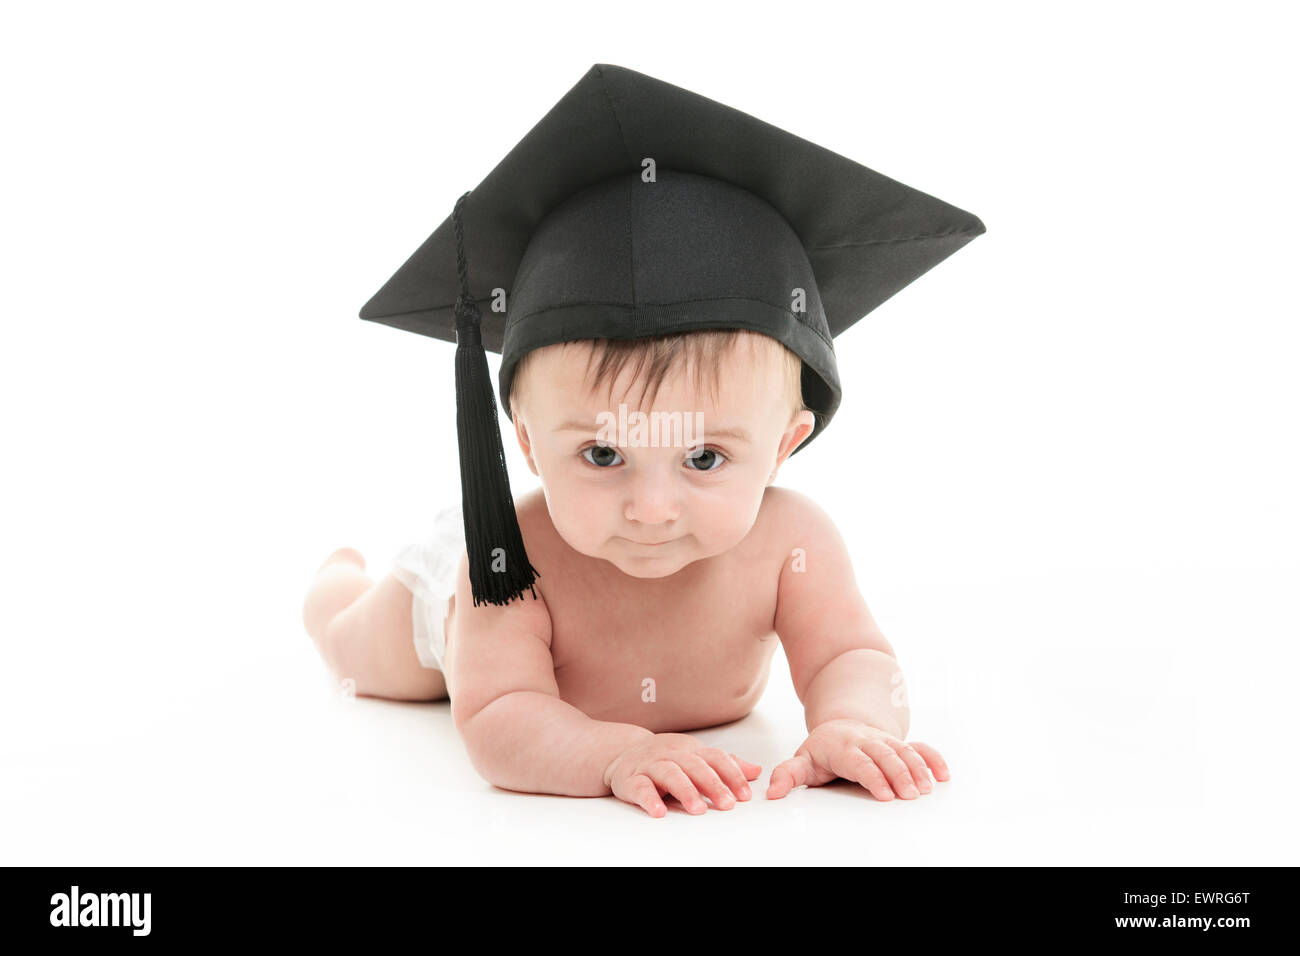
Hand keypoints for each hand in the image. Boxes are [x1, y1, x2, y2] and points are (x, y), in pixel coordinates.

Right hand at [603, 733, 762, 817]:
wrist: (623, 753)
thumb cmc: (666, 758)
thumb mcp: (696, 758)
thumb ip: (725, 765)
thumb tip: (756, 771)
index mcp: (691, 750)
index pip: (715, 759)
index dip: (731, 775)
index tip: (745, 796)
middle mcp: (672, 755)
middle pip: (695, 766)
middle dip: (713, 785)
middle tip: (727, 805)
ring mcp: (651, 765)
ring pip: (670, 774)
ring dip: (685, 791)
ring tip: (698, 809)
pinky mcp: (631, 779)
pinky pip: (640, 787)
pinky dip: (649, 799)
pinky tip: (659, 812)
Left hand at [766, 718, 948, 800]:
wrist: (841, 727)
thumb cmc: (823, 750)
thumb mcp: (803, 761)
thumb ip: (788, 776)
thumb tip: (773, 794)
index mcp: (843, 746)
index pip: (860, 762)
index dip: (872, 776)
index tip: (884, 795)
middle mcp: (867, 741)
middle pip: (886, 755)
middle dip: (899, 774)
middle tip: (910, 797)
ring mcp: (886, 741)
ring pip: (904, 750)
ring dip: (918, 769)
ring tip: (926, 790)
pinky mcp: (900, 744)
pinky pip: (920, 747)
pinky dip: (933, 758)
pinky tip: (944, 775)